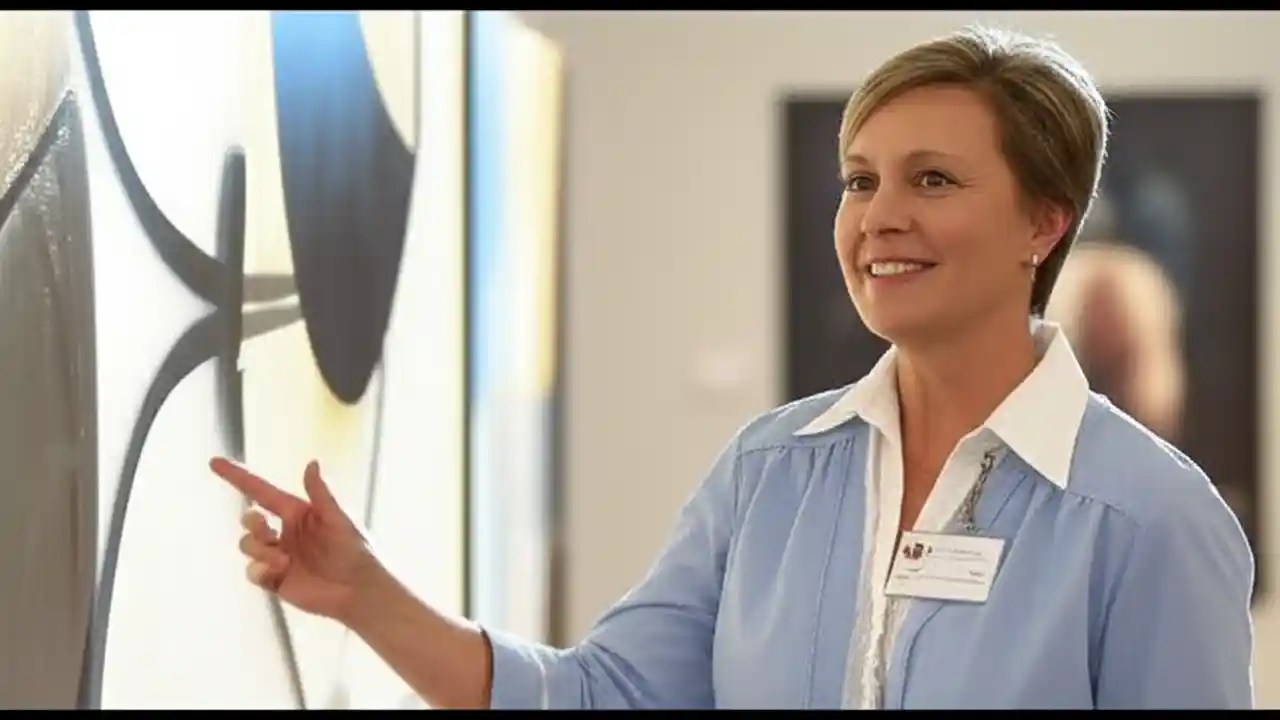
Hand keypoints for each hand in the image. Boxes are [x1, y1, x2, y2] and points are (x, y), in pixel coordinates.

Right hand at [209, 457, 387, 623]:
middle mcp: (284, 533)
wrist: (357, 591)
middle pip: (249, 520)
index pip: (261, 492)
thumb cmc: (355, 551)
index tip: (215, 462)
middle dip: (251, 522)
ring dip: (260, 551)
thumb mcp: (339, 519)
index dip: (237, 477)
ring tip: (284, 562)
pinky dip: (260, 571)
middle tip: (266, 530)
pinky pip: (252, 571)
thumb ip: (321, 494)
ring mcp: (277, 557)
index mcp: (297, 513)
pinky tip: (279, 574)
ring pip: (247, 546)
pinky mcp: (275, 580)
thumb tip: (312, 462)